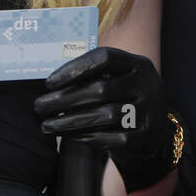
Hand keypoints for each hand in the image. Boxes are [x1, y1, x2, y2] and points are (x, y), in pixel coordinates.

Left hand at [34, 46, 174, 193]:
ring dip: (70, 121)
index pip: (105, 57)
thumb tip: (53, 80)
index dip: (75, 67)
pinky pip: (110, 138)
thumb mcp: (120, 81)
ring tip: (47, 124)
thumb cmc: (125, 101)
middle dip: (65, 98)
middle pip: (101, 89)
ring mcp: (149, 111)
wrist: (155, 135)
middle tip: (40, 106)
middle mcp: (147, 85)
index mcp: (139, 65)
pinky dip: (86, 137)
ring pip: (104, 115)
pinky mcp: (144, 137)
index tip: (50, 82)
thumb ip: (95, 76)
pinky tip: (69, 136)